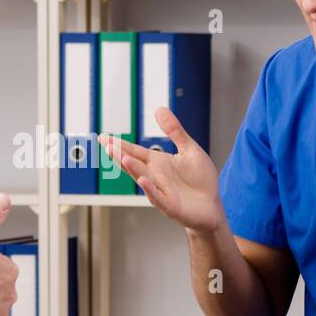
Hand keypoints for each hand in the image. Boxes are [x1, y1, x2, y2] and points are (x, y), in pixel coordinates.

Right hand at [100, 107, 224, 234]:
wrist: (212, 205)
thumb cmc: (200, 180)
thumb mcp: (189, 150)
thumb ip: (175, 131)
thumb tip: (159, 109)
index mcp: (157, 162)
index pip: (134, 151)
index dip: (120, 144)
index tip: (103, 137)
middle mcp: (155, 176)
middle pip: (134, 164)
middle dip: (121, 155)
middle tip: (107, 145)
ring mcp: (161, 191)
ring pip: (143, 179)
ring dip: (133, 170)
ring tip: (124, 158)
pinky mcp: (171, 206)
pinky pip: (158, 197)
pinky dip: (150, 190)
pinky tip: (143, 180)